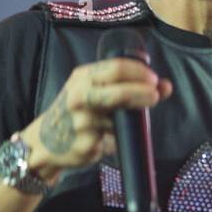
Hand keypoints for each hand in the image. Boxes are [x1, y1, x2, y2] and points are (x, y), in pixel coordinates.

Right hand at [19, 58, 173, 181]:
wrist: (45, 142)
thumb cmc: (74, 112)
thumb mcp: (92, 90)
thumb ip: (125, 85)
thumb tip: (166, 86)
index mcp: (82, 78)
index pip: (116, 68)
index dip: (140, 73)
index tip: (153, 80)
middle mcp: (79, 97)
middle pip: (120, 92)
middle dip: (144, 93)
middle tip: (155, 96)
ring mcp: (82, 121)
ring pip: (121, 117)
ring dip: (133, 118)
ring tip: (130, 118)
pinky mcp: (87, 143)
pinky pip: (116, 138)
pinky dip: (121, 137)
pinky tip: (112, 136)